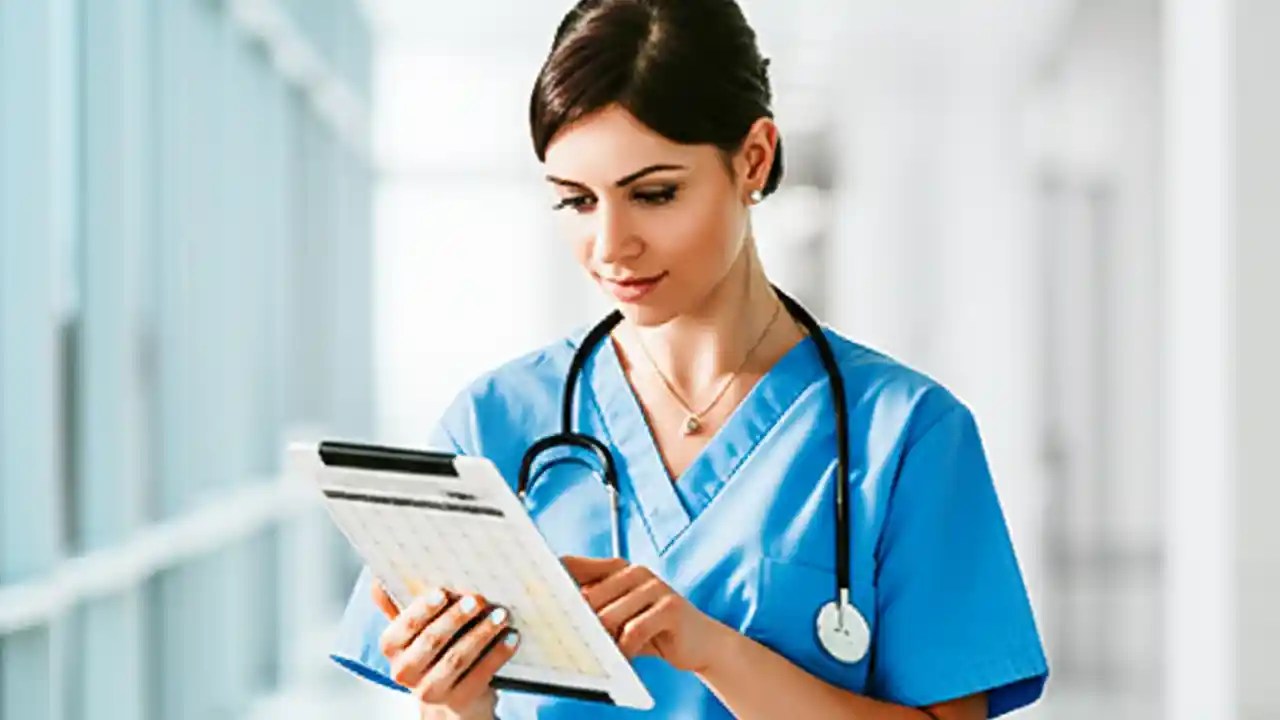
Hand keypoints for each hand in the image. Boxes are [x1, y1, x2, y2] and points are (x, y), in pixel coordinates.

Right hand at [373, 582, 518, 716]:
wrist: (451, 697)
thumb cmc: (433, 651)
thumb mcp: (415, 630)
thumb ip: (398, 605)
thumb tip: (376, 580)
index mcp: (391, 647)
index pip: (403, 627)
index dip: (423, 609)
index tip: (443, 591)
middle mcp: (404, 672)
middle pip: (431, 641)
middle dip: (456, 618)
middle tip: (478, 599)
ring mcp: (430, 691)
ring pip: (457, 658)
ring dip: (481, 633)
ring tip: (501, 615)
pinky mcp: (459, 701)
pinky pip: (480, 675)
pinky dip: (497, 654)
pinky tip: (511, 637)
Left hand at [562, 556, 726, 672]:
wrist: (701, 642)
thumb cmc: (653, 631)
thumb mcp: (620, 619)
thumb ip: (594, 612)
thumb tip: (553, 617)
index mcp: (617, 569)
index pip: (573, 566)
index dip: (550, 577)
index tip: (529, 593)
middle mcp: (634, 572)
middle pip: (587, 596)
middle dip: (580, 623)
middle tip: (576, 642)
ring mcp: (654, 587)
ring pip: (608, 616)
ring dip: (603, 640)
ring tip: (607, 651)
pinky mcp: (670, 608)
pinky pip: (633, 632)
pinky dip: (624, 649)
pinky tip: (625, 656)